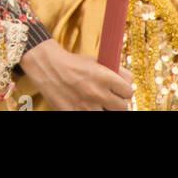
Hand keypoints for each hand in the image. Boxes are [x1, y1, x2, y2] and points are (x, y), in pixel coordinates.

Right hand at [19, 40, 133, 110]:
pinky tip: (86, 106)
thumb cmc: (73, 64)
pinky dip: (91, 112)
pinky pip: (91, 116)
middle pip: (123, 108)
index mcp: (104, 77)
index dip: (124, 91)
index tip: (120, 91)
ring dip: (105, 109)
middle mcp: (97, 93)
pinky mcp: (74, 114)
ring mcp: (86, 107)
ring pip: (109, 115)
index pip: (129, 92)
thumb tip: (129, 82)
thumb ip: (116, 71)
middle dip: (118, 103)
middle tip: (110, 100)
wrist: (47, 68)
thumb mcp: (96, 61)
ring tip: (97, 103)